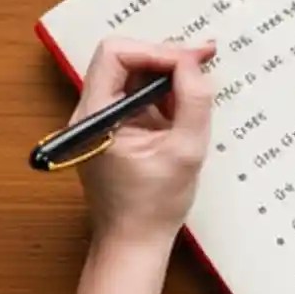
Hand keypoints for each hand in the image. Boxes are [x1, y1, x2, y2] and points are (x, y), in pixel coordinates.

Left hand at [71, 37, 216, 247]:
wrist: (134, 243)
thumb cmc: (155, 205)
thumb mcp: (186, 150)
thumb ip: (193, 100)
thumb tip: (194, 60)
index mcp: (96, 116)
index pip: (116, 54)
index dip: (156, 50)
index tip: (191, 62)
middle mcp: (91, 112)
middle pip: (124, 60)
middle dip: (165, 58)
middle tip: (203, 63)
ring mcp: (101, 120)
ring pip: (133, 75)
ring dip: (167, 76)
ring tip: (198, 89)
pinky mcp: (114, 128)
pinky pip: (137, 96)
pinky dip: (164, 94)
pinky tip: (187, 108)